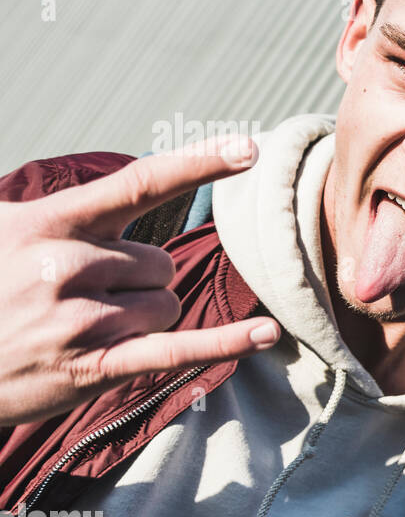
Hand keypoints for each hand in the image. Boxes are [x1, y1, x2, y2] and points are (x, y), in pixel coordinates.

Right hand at [0, 136, 280, 426]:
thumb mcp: (3, 231)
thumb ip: (63, 217)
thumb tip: (127, 191)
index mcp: (49, 224)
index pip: (138, 184)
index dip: (197, 164)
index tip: (247, 148)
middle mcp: (67, 266)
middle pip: (160, 264)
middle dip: (138, 282)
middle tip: (83, 298)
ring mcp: (79, 320)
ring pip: (165, 307)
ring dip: (140, 318)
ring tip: (81, 329)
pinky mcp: (90, 368)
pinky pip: (175, 351)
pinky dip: (224, 343)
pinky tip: (266, 333)